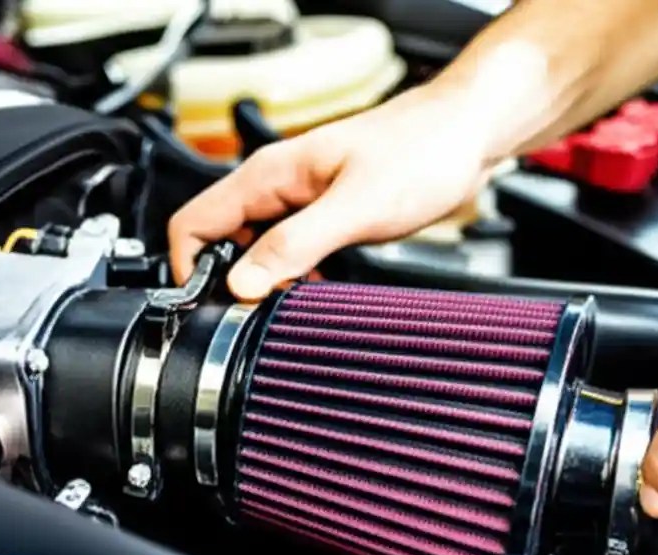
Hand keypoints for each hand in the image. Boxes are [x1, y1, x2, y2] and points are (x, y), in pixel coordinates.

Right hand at [168, 87, 495, 298]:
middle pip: (219, 241)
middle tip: (257, 316)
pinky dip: (294, 275)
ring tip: (291, 305)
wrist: (467, 134)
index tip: (209, 307)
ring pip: (255, 249)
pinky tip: (316, 289)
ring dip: (265, 282)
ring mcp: (301, 200)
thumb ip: (296, 243)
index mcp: (270, 175)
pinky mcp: (326, 214)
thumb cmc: (421, 152)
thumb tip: (243, 283)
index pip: (192, 223)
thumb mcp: (356, 206)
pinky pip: (290, 250)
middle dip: (228, 283)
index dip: (189, 269)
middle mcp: (278, 186)